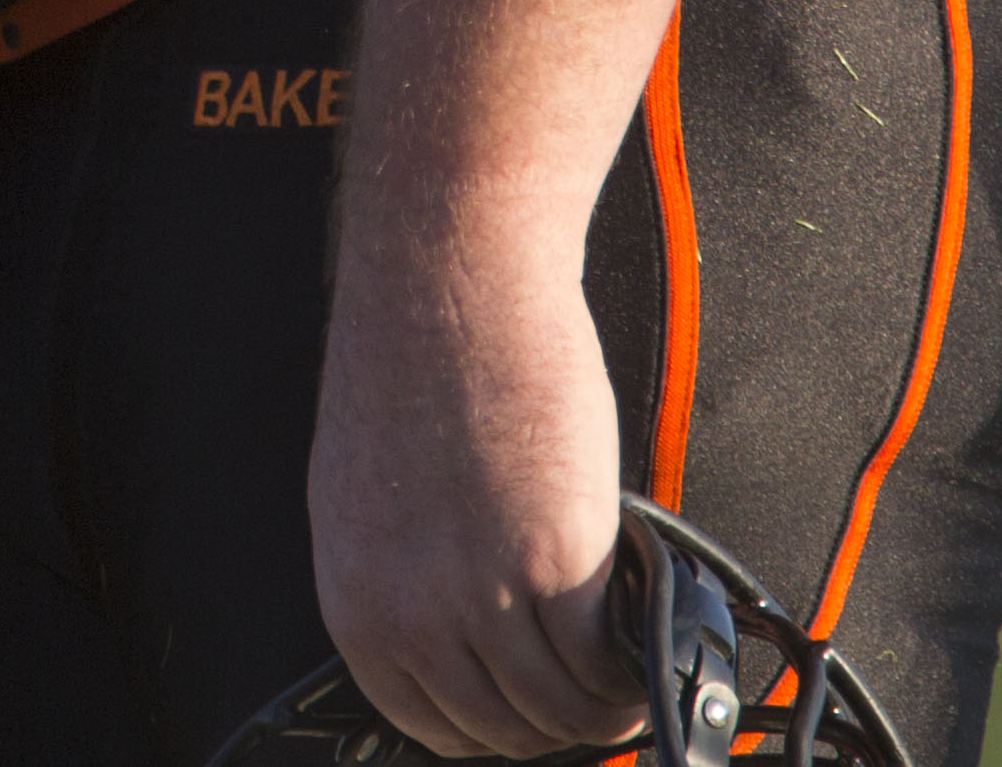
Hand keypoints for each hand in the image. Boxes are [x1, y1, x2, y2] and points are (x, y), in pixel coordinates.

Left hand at [308, 229, 643, 756]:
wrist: (447, 279)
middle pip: (502, 728)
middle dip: (555, 718)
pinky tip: (647, 636)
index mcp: (353, 595)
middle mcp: (406, 608)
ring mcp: (480, 591)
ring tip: (629, 667)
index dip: (492, 727)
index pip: (427, 722)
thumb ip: (409, 576)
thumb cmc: (416, 364)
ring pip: (561, 710)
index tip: (531, 709)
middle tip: (595, 687)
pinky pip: (604, 664)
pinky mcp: (554, 562)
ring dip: (605, 701)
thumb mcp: (376, 494)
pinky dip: (635, 667)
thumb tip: (469, 639)